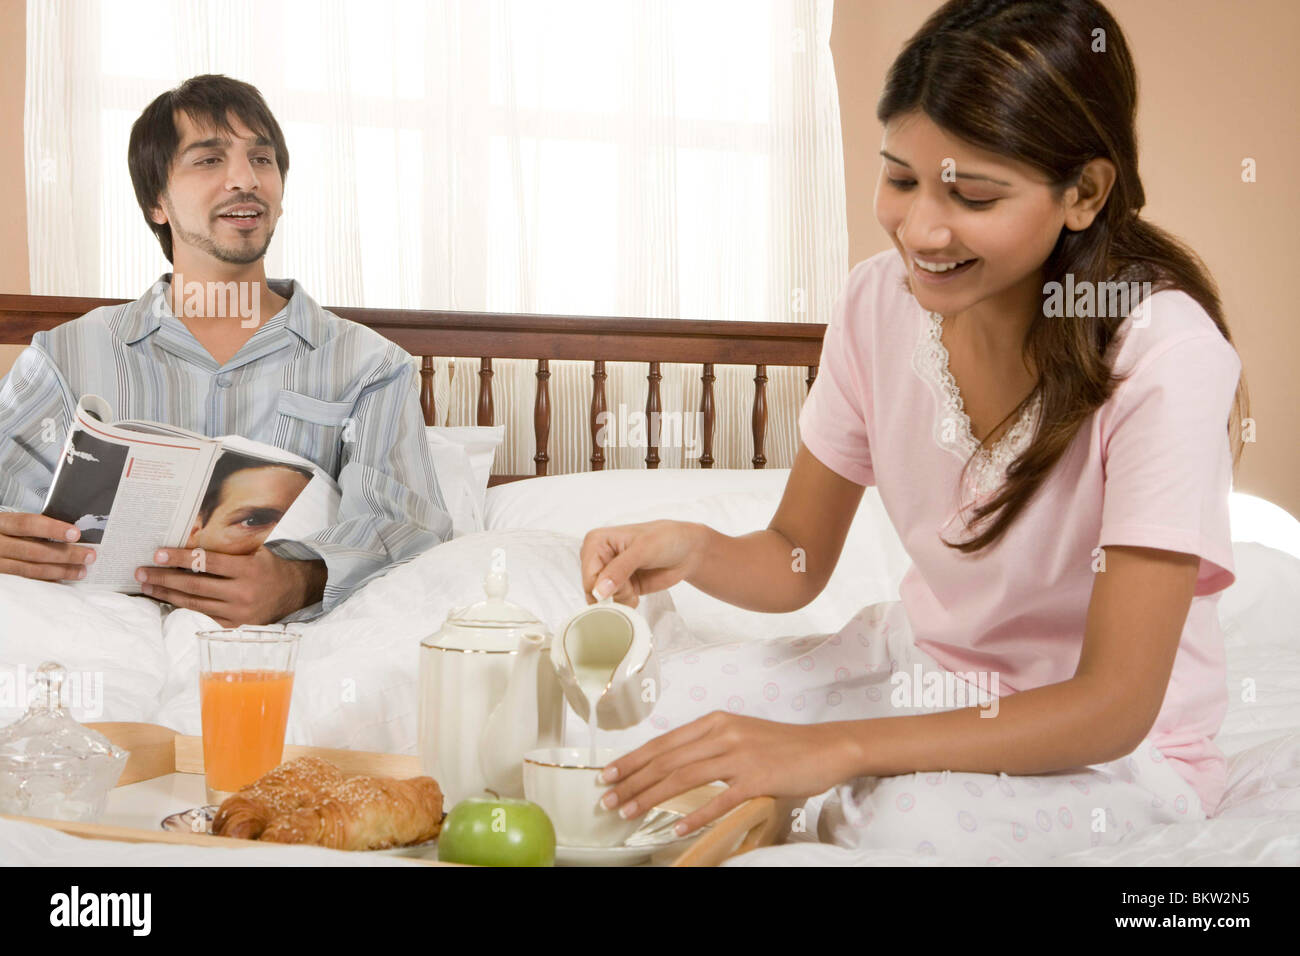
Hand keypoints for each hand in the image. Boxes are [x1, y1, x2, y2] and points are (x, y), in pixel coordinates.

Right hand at [0, 513, 96, 581]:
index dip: (52, 528)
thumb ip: (31, 526)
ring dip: (60, 571)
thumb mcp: (8, 523)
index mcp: (1, 524)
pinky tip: (61, 580)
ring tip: (81, 571)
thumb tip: (69, 531)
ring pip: (31, 569)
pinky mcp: (1, 578)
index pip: (27, 524)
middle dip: (65, 554)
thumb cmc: (0, 533)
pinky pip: (25, 581)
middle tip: (89, 556)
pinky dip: (45, 581)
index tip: (75, 533)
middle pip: (34, 551)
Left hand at [136, 547, 326, 625]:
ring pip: (194, 603)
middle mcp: (242, 593)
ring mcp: (237, 612)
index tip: (158, 554)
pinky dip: (182, 604)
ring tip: (147, 585)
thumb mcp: (254, 552)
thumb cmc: (267, 567)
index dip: (180, 558)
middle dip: (164, 578)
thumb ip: (228, 550)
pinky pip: (202, 612)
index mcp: (248, 570)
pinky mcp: (232, 625)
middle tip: (141, 572)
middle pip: (194, 586)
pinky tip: (167, 596)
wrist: (292, 593)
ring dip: (166, 593)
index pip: (207, 562)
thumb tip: (188, 542)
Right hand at [580, 520, 707, 606]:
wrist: (686, 551)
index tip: (621, 590)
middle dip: (612, 595)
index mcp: (596, 541)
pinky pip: (614, 604)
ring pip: (602, 599)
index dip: (601, 588)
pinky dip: (625, 604)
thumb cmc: (665, 539)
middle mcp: (598, 558)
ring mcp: (608, 574)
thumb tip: (599, 590)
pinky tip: (636, 595)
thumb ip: (619, 570)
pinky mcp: (619, 587)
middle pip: (592, 589)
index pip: (588, 573)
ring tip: (635, 590)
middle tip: (630, 590)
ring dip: (620, 600)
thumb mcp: (642, 550)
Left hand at [596, 712, 861, 835]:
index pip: (663, 742)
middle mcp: (723, 734)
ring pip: (683, 776)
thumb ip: (708, 747)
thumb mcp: (739, 735)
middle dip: (632, 780)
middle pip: (666, 759)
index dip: (632, 760)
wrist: (826, 747)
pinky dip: (696, 814)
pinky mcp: (757, 777)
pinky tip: (677, 827)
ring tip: (629, 812)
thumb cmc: (782, 745)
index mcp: (715, 721)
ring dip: (651, 796)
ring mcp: (740, 755)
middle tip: (608, 799)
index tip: (608, 775)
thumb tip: (673, 765)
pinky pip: (719, 799)